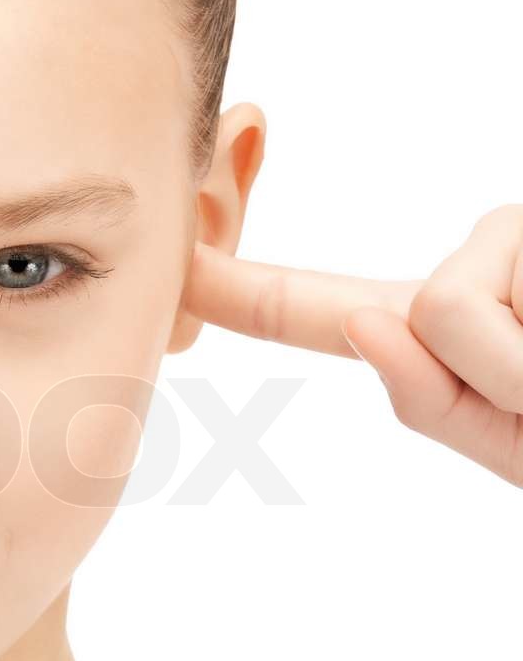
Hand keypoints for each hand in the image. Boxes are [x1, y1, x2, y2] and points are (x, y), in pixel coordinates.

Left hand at [183, 206, 522, 487]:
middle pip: (372, 324)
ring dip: (509, 370)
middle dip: (463, 379)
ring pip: (433, 313)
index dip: (232, 291)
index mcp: (437, 332)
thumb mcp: (508, 437)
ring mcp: (497, 237)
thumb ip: (431, 400)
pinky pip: (472, 307)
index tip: (172, 269)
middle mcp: (461, 268)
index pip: (309, 311)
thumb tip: (362, 324)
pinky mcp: (521, 223)